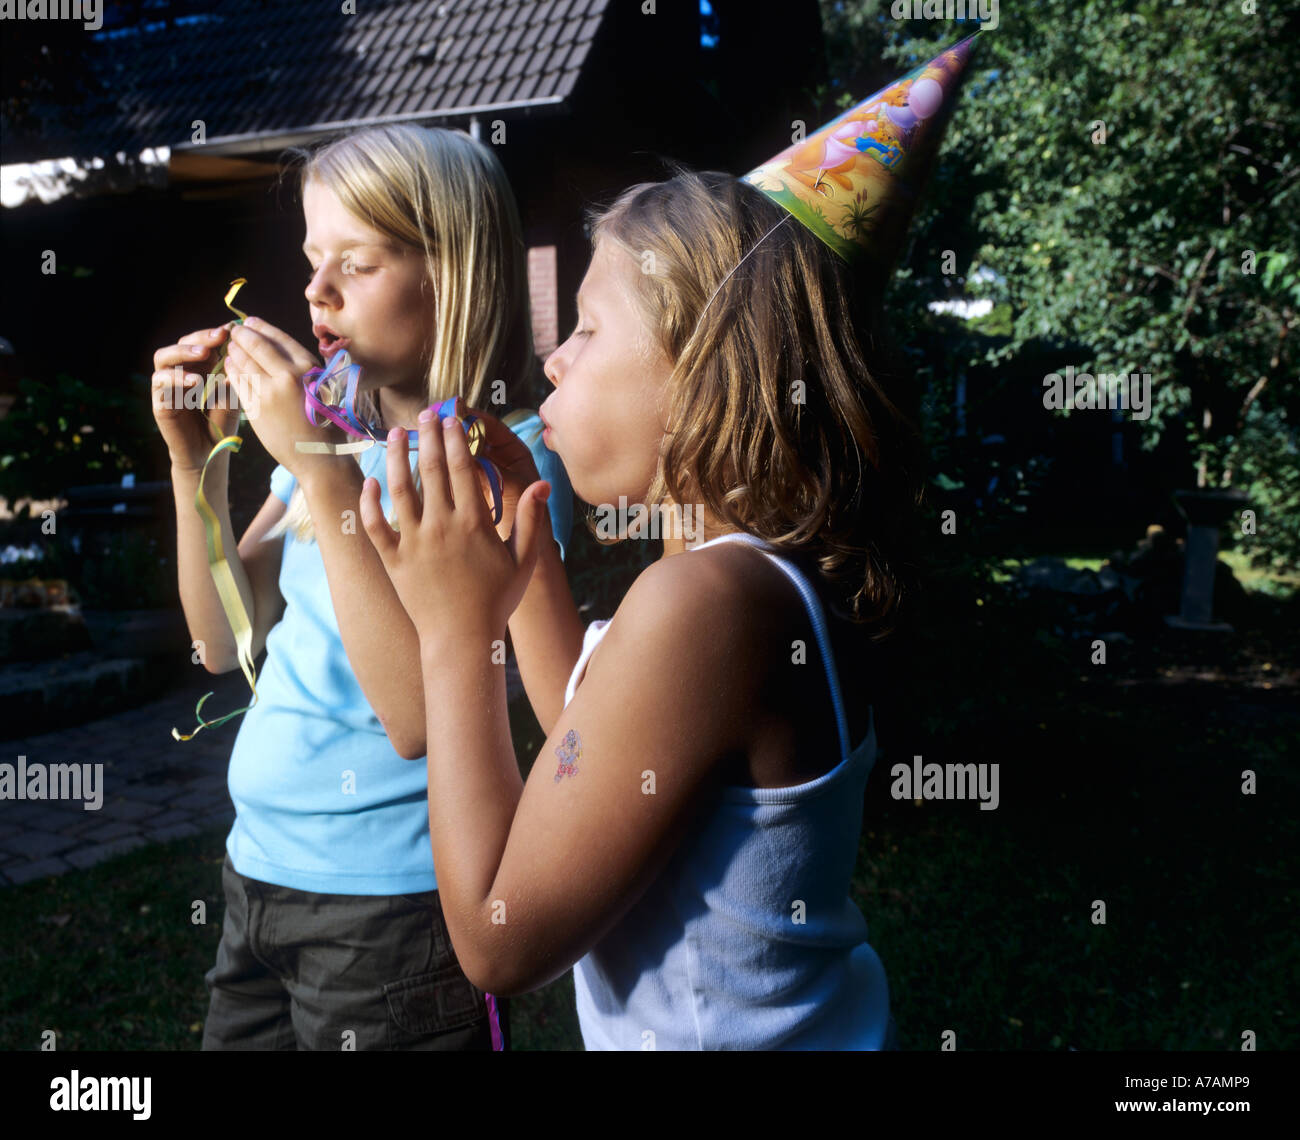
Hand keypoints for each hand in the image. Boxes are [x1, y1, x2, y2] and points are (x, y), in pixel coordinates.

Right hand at [150, 325, 241, 471]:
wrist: (209, 454)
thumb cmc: (221, 425)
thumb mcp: (232, 399)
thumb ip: (232, 379)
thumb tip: (238, 355)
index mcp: (200, 368)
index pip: (202, 343)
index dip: (214, 335)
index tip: (232, 330)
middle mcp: (181, 372)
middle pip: (182, 344)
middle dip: (200, 338)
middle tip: (219, 337)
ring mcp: (167, 386)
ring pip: (164, 357)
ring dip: (184, 352)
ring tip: (204, 354)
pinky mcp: (160, 402)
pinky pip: (160, 382)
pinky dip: (176, 378)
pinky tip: (195, 381)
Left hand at [223, 316, 336, 476]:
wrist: (320, 456)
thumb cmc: (325, 423)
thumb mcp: (321, 387)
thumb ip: (301, 369)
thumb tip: (278, 349)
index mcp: (308, 368)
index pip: (278, 338)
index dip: (260, 327)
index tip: (249, 322)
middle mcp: (289, 376)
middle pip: (256, 346)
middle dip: (241, 336)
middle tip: (233, 332)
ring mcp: (270, 392)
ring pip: (243, 362)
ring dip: (234, 352)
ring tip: (230, 348)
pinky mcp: (257, 408)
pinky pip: (238, 382)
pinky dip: (231, 371)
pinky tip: (229, 366)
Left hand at [359, 411, 552, 642]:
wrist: (462, 639)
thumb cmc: (496, 602)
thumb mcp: (524, 562)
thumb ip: (532, 521)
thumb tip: (542, 485)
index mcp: (473, 523)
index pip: (463, 469)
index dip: (456, 440)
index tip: (453, 419)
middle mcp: (441, 527)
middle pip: (431, 471)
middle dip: (428, 437)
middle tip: (426, 413)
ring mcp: (414, 542)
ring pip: (400, 490)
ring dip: (397, 458)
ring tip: (397, 435)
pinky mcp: (394, 560)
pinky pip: (377, 526)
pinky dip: (370, 503)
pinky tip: (370, 483)